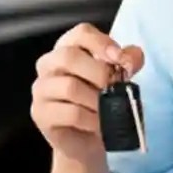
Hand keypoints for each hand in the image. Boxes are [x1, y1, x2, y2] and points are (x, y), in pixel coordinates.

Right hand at [31, 22, 144, 163]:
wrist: (86, 138)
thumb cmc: (99, 101)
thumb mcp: (117, 78)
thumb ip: (127, 62)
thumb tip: (131, 57)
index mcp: (67, 48)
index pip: (80, 33)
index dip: (101, 43)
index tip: (120, 59)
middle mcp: (48, 64)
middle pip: (69, 57)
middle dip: (99, 72)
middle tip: (115, 88)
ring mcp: (41, 89)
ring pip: (70, 87)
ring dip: (96, 100)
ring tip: (108, 110)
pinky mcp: (40, 113)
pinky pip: (70, 113)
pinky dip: (91, 119)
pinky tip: (99, 124)